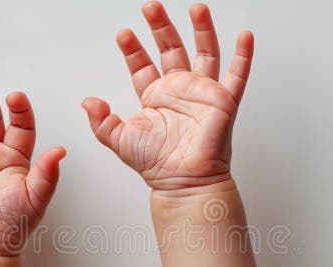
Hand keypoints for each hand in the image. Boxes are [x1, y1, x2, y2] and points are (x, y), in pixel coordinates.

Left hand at [82, 1, 252, 194]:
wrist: (182, 183)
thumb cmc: (156, 166)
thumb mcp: (119, 142)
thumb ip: (101, 122)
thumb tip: (88, 102)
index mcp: (155, 97)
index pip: (142, 64)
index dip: (133, 48)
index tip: (124, 34)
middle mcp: (179, 90)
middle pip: (171, 48)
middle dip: (161, 26)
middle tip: (151, 7)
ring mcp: (202, 93)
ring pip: (205, 52)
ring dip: (201, 29)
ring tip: (197, 8)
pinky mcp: (223, 102)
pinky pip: (237, 75)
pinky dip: (243, 56)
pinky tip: (244, 37)